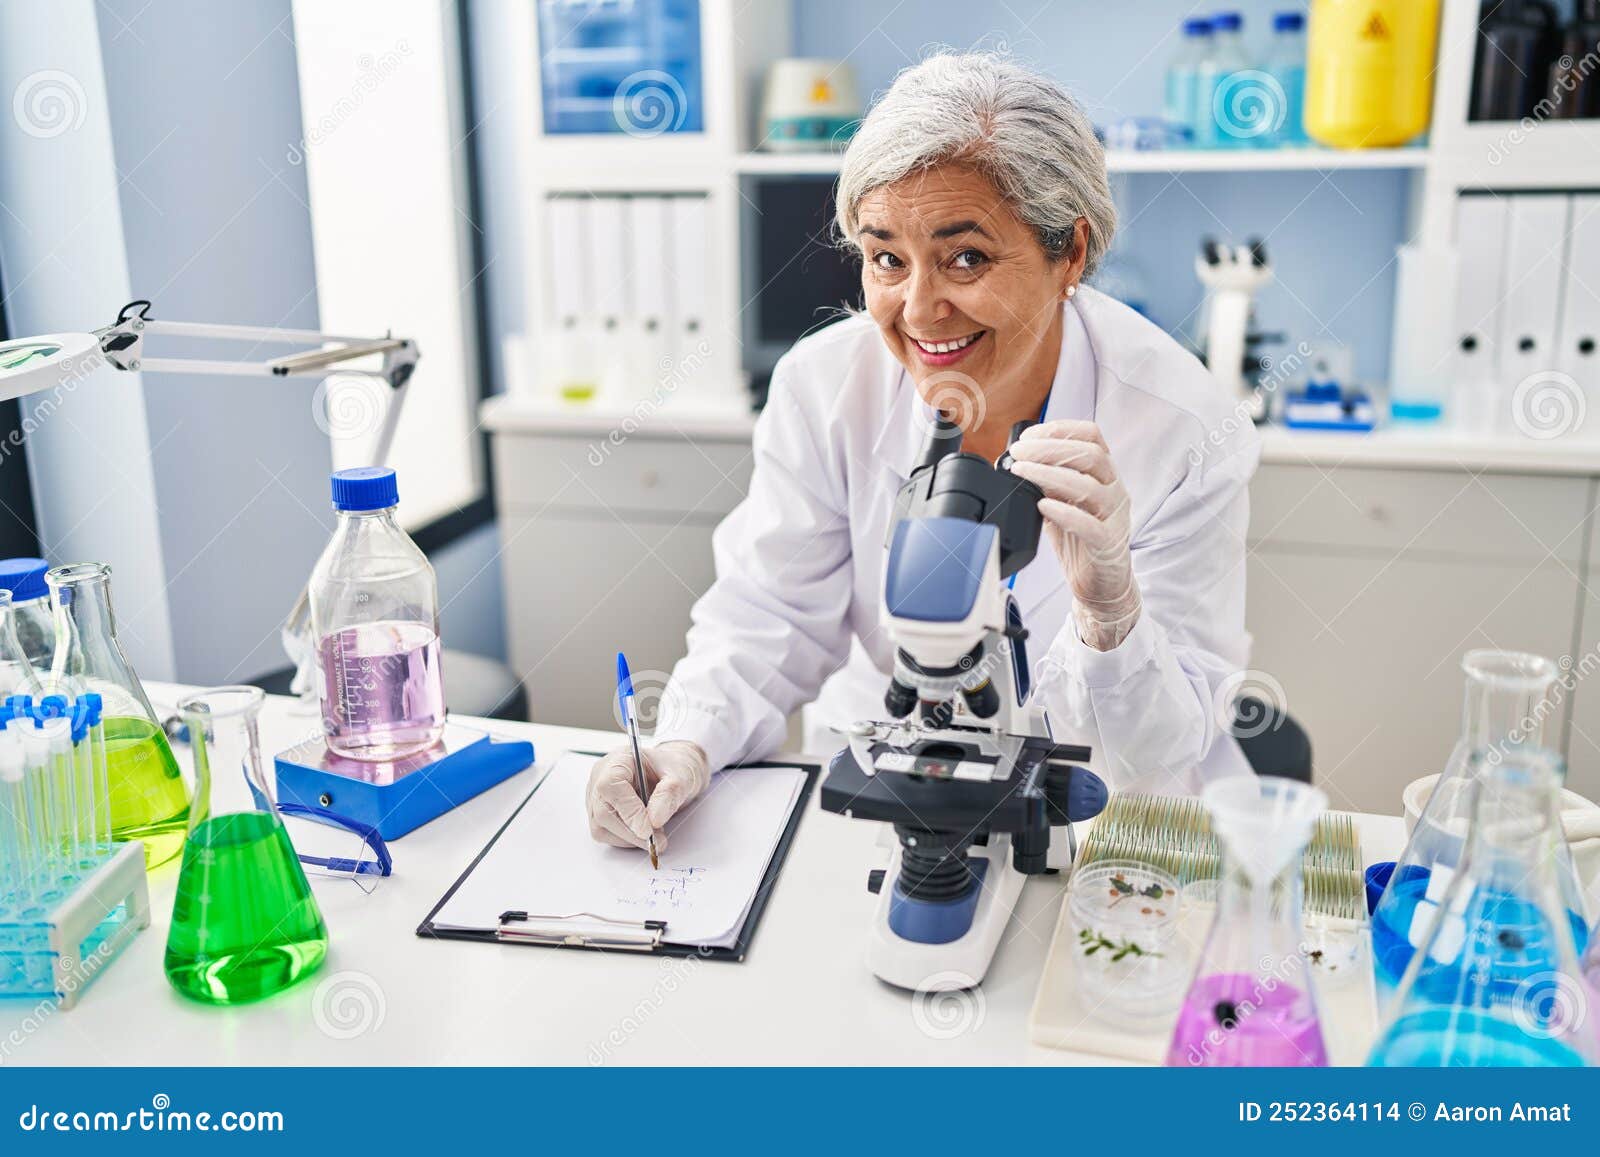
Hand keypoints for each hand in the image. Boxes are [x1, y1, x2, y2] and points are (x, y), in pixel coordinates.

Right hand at [585, 739, 710, 852]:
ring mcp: (596, 796)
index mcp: (619, 760)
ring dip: (629, 838)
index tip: (648, 831)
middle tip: (657, 840)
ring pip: (600, 827)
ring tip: (654, 833)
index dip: (628, 811)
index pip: (611, 787)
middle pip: (602, 812)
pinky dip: (625, 839)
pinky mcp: (598, 812)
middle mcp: (601, 777)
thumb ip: (669, 794)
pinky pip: (605, 833)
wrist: (671, 773)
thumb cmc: (673, 768)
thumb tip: (654, 819)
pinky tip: (642, 831)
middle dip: (631, 832)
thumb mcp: (681, 775)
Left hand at [1006, 420, 1141, 650]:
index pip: (1093, 436)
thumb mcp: (1064, 502)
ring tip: (1021, 472)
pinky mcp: (1108, 544)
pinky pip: (1090, 525)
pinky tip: (1042, 505)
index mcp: (1106, 475)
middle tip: (1018, 453)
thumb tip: (1016, 461)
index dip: (1060, 429)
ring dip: (1050, 475)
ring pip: (1089, 486)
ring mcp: (1114, 517)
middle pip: (1091, 455)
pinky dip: (1064, 512)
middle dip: (1050, 448)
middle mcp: (1115, 490)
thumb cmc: (1082, 541)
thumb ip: (1048, 481)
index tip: (1028, 436)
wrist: (1103, 585)